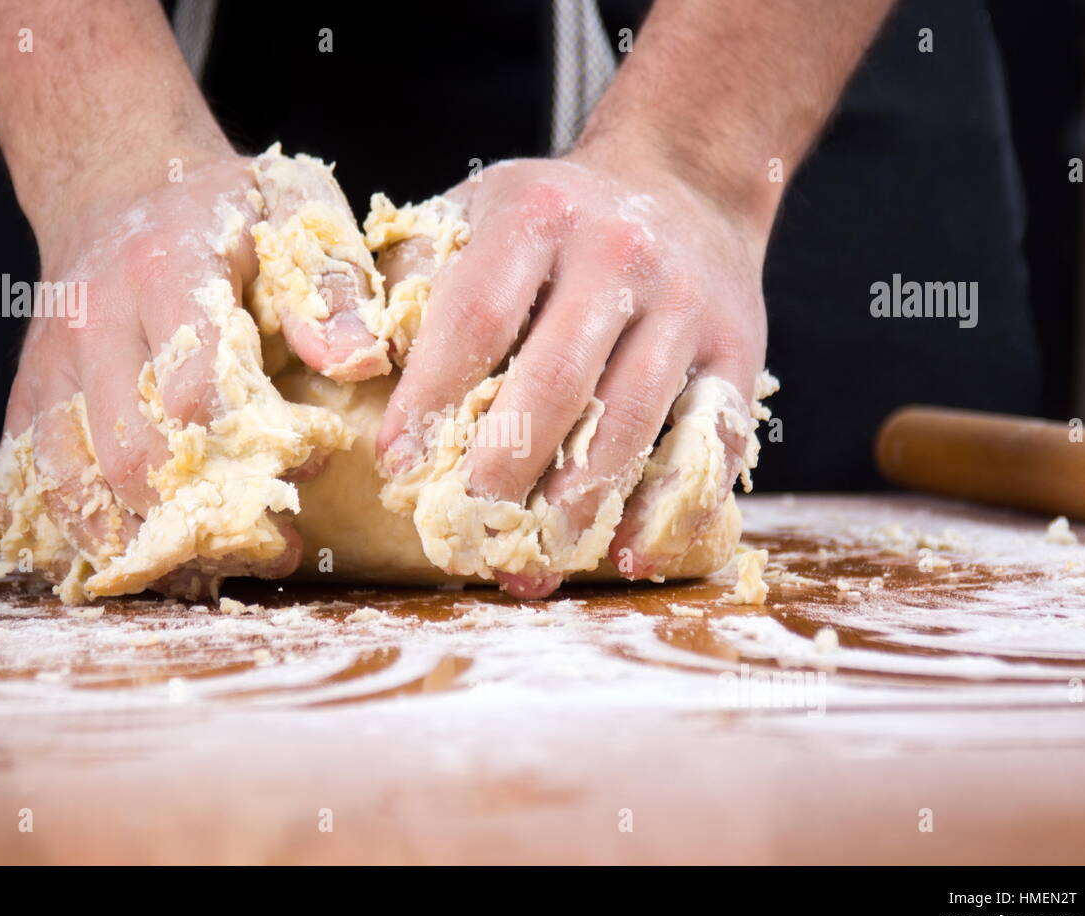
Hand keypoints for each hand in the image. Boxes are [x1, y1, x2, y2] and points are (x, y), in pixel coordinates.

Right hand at [0, 149, 383, 585]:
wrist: (120, 189)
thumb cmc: (228, 210)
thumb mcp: (296, 210)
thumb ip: (334, 283)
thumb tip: (359, 362)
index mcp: (167, 268)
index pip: (193, 383)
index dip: (252, 443)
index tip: (308, 462)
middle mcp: (93, 320)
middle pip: (131, 452)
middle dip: (205, 514)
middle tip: (273, 542)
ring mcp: (50, 364)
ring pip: (71, 483)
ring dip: (143, 544)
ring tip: (211, 569)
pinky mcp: (27, 398)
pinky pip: (33, 487)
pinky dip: (81, 539)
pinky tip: (140, 563)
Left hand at [375, 139, 769, 597]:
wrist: (682, 181)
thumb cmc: (554, 218)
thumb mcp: (475, 212)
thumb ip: (409, 277)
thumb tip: (346, 364)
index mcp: (536, 216)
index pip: (474, 318)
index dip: (432, 399)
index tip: (397, 466)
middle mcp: (619, 255)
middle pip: (555, 380)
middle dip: (503, 468)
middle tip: (464, 530)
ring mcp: (686, 304)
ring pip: (630, 418)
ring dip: (576, 504)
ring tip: (532, 565)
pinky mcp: (738, 348)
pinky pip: (709, 437)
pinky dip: (667, 504)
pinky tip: (623, 553)